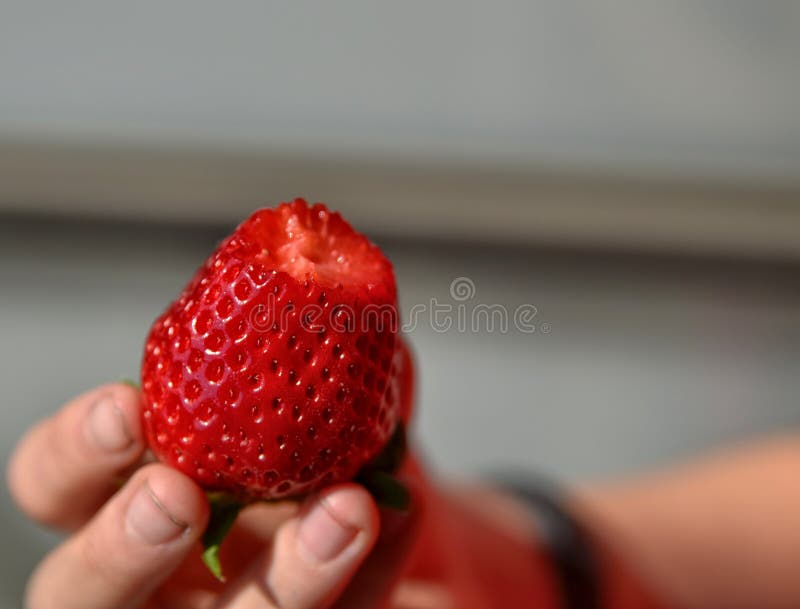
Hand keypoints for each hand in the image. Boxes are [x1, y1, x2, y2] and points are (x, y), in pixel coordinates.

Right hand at [7, 383, 420, 608]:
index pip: (56, 484)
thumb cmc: (321, 455)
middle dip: (120, 546)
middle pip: (78, 592)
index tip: (124, 405)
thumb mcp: (316, 404)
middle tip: (175, 496)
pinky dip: (369, 576)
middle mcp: (159, 573)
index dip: (74, 451)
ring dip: (284, 580)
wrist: (390, 523)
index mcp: (132, 492)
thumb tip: (367, 334)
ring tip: (349, 509)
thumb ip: (328, 369)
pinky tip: (400, 520)